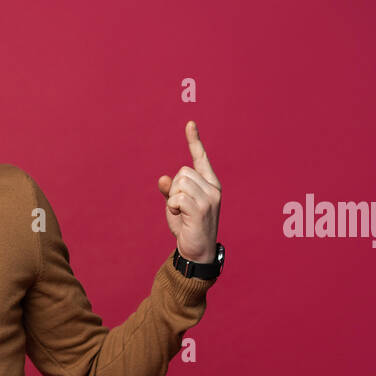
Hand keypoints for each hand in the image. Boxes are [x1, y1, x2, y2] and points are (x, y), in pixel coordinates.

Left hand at [157, 120, 220, 262]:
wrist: (197, 252)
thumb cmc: (187, 228)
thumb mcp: (176, 207)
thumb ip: (171, 192)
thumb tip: (162, 179)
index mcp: (210, 184)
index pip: (200, 158)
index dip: (194, 141)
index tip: (189, 124)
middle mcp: (213, 188)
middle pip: (182, 172)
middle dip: (174, 189)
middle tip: (179, 208)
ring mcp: (209, 197)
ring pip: (179, 183)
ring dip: (172, 199)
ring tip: (180, 214)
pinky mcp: (201, 208)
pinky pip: (176, 197)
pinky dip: (172, 207)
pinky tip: (180, 217)